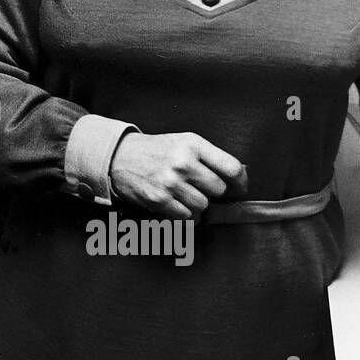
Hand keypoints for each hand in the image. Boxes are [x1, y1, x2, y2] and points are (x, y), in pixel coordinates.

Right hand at [109, 132, 247, 218]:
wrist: (119, 156)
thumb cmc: (155, 151)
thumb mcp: (184, 142)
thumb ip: (210, 157)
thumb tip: (238, 179)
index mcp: (193, 144)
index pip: (232, 168)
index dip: (240, 183)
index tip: (238, 189)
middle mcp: (183, 162)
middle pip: (219, 190)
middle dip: (214, 193)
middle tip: (202, 189)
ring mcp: (171, 182)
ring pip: (203, 206)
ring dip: (197, 205)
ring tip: (183, 194)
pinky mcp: (159, 199)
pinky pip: (186, 217)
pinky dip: (184, 214)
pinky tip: (175, 203)